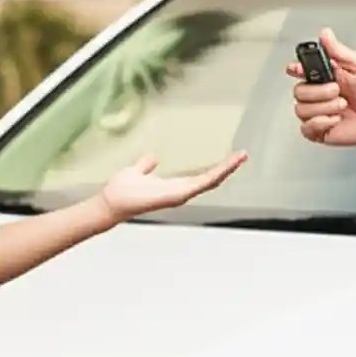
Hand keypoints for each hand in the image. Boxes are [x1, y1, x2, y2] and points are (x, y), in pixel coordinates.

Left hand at [99, 151, 247, 223]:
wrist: (111, 201)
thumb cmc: (122, 190)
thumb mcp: (137, 171)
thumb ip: (145, 165)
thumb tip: (152, 158)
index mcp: (175, 186)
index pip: (202, 177)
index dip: (218, 168)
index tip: (231, 157)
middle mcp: (181, 192)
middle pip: (212, 180)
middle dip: (229, 168)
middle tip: (244, 155)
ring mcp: (180, 195)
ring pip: (210, 181)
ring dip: (227, 169)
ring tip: (241, 157)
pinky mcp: (177, 196)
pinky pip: (200, 184)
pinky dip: (215, 176)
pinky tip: (224, 168)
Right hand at [285, 27, 355, 145]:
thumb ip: (339, 51)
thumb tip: (325, 34)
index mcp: (325, 75)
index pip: (299, 70)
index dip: (295, 69)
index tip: (297, 69)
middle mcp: (318, 93)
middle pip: (298, 91)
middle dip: (319, 92)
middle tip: (338, 91)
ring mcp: (317, 112)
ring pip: (301, 110)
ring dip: (325, 108)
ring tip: (343, 105)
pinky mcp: (319, 130)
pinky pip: (306, 128)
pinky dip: (321, 123)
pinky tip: (336, 120)